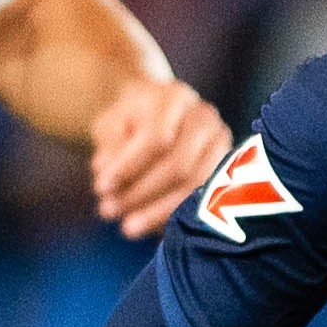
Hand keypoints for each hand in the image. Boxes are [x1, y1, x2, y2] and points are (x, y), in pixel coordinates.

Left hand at [88, 77, 231, 238]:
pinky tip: (149, 229)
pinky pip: (202, 200)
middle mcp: (204, 117)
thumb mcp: (109, 126)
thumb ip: (109, 146)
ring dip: (157, 212)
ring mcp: (219, 144)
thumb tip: (108, 175)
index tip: (101, 187)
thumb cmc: (127, 123)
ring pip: (194, 186)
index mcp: (175, 98)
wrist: (151, 118)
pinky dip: (174, 216)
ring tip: (126, 227)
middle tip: (108, 211)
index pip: (157, 138)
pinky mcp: (225, 170)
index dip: (129, 167)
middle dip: (140, 194)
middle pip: (178, 165)